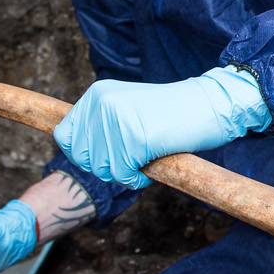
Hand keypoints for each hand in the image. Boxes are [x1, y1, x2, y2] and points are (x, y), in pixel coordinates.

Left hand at [54, 66, 269, 188]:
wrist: (209, 105)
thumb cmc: (171, 113)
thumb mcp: (126, 108)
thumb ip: (100, 124)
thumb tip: (73, 152)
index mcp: (97, 94)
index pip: (64, 136)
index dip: (83, 155)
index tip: (108, 156)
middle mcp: (102, 104)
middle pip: (81, 158)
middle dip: (105, 167)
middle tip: (132, 159)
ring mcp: (117, 120)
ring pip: (102, 169)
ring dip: (124, 173)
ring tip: (146, 157)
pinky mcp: (135, 139)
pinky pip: (123, 175)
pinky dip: (137, 179)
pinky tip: (152, 164)